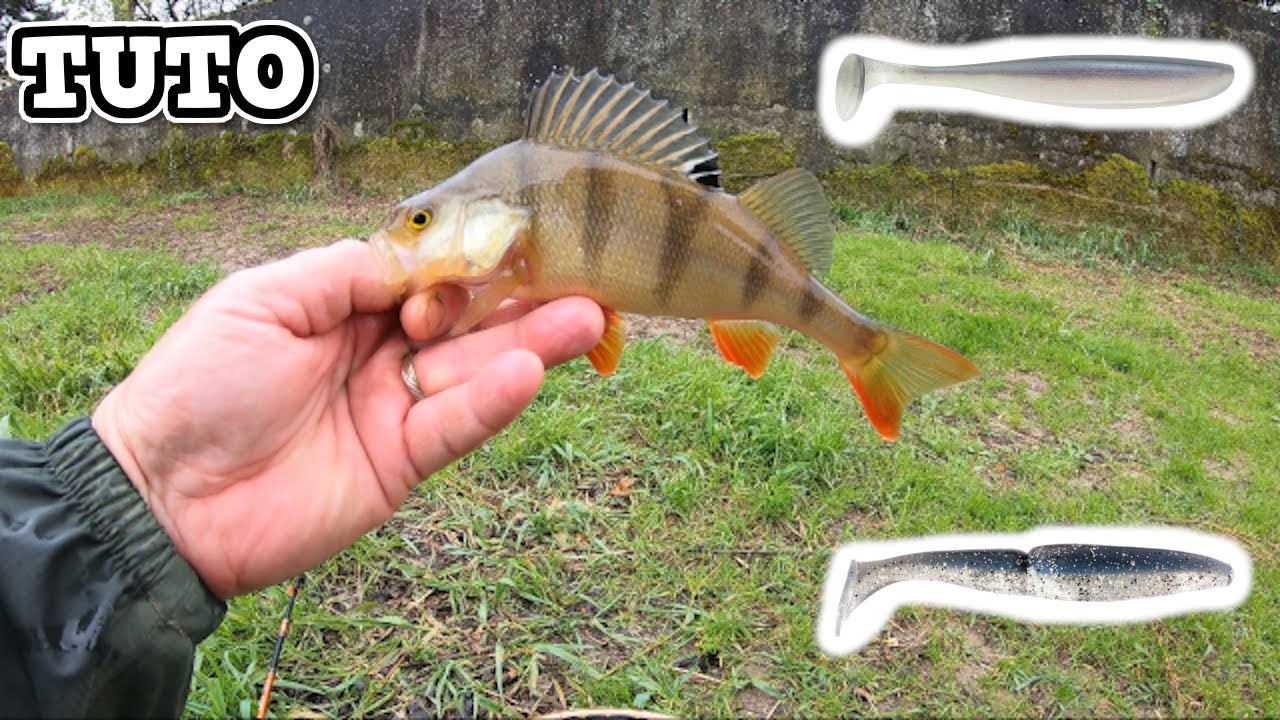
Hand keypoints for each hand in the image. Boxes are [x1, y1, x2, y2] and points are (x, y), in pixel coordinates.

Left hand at [92, 240, 603, 598]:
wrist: (163, 498)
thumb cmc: (196, 386)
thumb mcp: (261, 300)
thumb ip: (345, 272)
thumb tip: (422, 256)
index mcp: (342, 306)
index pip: (425, 275)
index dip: (466, 260)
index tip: (513, 242)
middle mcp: (377, 353)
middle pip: (464, 322)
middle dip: (521, 300)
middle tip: (587, 280)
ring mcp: (391, 409)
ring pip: (474, 371)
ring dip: (530, 345)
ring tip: (586, 319)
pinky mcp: (400, 464)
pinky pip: (455, 427)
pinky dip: (492, 402)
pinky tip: (528, 372)